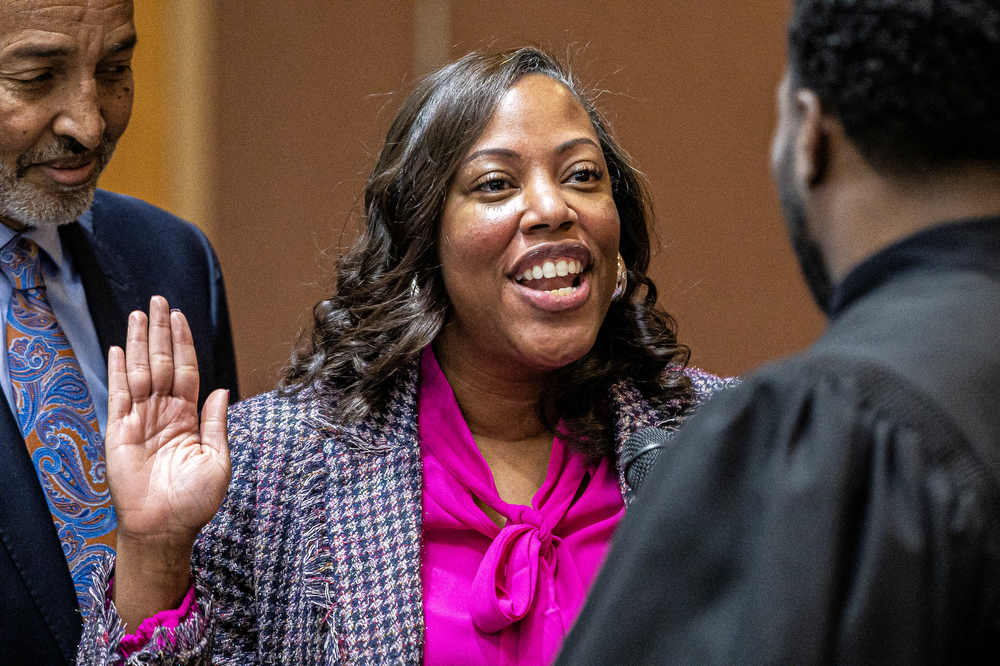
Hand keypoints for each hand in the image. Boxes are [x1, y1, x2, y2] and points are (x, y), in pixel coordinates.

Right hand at [106, 296, 228, 624]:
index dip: (183, 344)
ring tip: (140, 314)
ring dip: (140, 343)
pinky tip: (119, 349)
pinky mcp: (119, 432)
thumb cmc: (194, 501)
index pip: (185, 371)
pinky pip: (119, 396)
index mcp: (188, 418)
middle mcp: (163, 414)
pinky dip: (118, 371)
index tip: (181, 318)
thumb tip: (223, 390)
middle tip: (159, 301)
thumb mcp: (218, 459)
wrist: (166, 528)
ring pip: (140, 372)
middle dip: (161, 332)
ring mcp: (140, 421)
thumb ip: (216, 423)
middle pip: (161, 363)